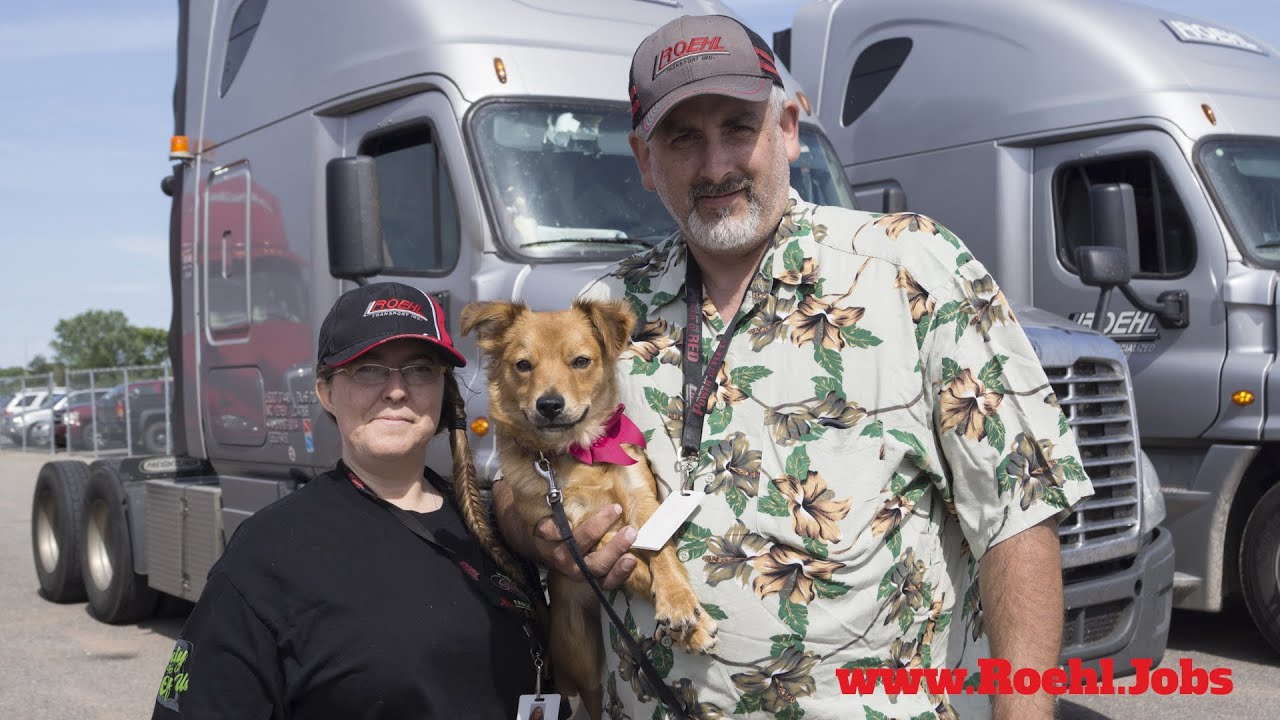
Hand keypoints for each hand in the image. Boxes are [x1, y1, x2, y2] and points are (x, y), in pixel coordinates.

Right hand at [493, 480, 637, 590]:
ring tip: (630, 533)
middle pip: (574, 550)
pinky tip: (631, 560)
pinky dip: (619, 574)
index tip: (568, 515)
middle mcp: (557, 554)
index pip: (548, 532)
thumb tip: (546, 454)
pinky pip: (604, 582)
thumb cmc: (549, 516)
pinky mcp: (589, 576)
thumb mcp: (542, 500)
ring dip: (613, 552)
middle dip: (594, 532)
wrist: (543, 545)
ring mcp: (574, 568)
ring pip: (592, 567)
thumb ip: (546, 484)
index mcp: (543, 535)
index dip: (557, 528)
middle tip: (615, 510)